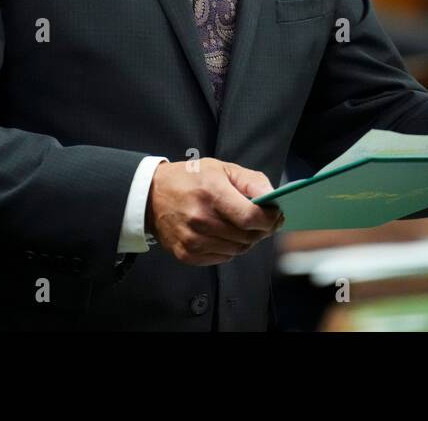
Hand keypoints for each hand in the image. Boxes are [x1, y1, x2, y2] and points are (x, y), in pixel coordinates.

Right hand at [146, 157, 283, 264]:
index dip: (270, 219)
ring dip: (247, 240)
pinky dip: (230, 248)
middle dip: (262, 230)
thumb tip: (274, 197)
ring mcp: (193, 239)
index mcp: (211, 192)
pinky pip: (223, 258)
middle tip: (264, 221)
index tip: (276, 215)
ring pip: (238, 249)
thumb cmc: (189, 179)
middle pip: (247, 236)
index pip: (251, 217)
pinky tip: (225, 234)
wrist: (151, 196)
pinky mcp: (187, 254)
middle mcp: (201, 218)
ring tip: (242, 226)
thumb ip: (251, 181)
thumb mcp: (221, 168)